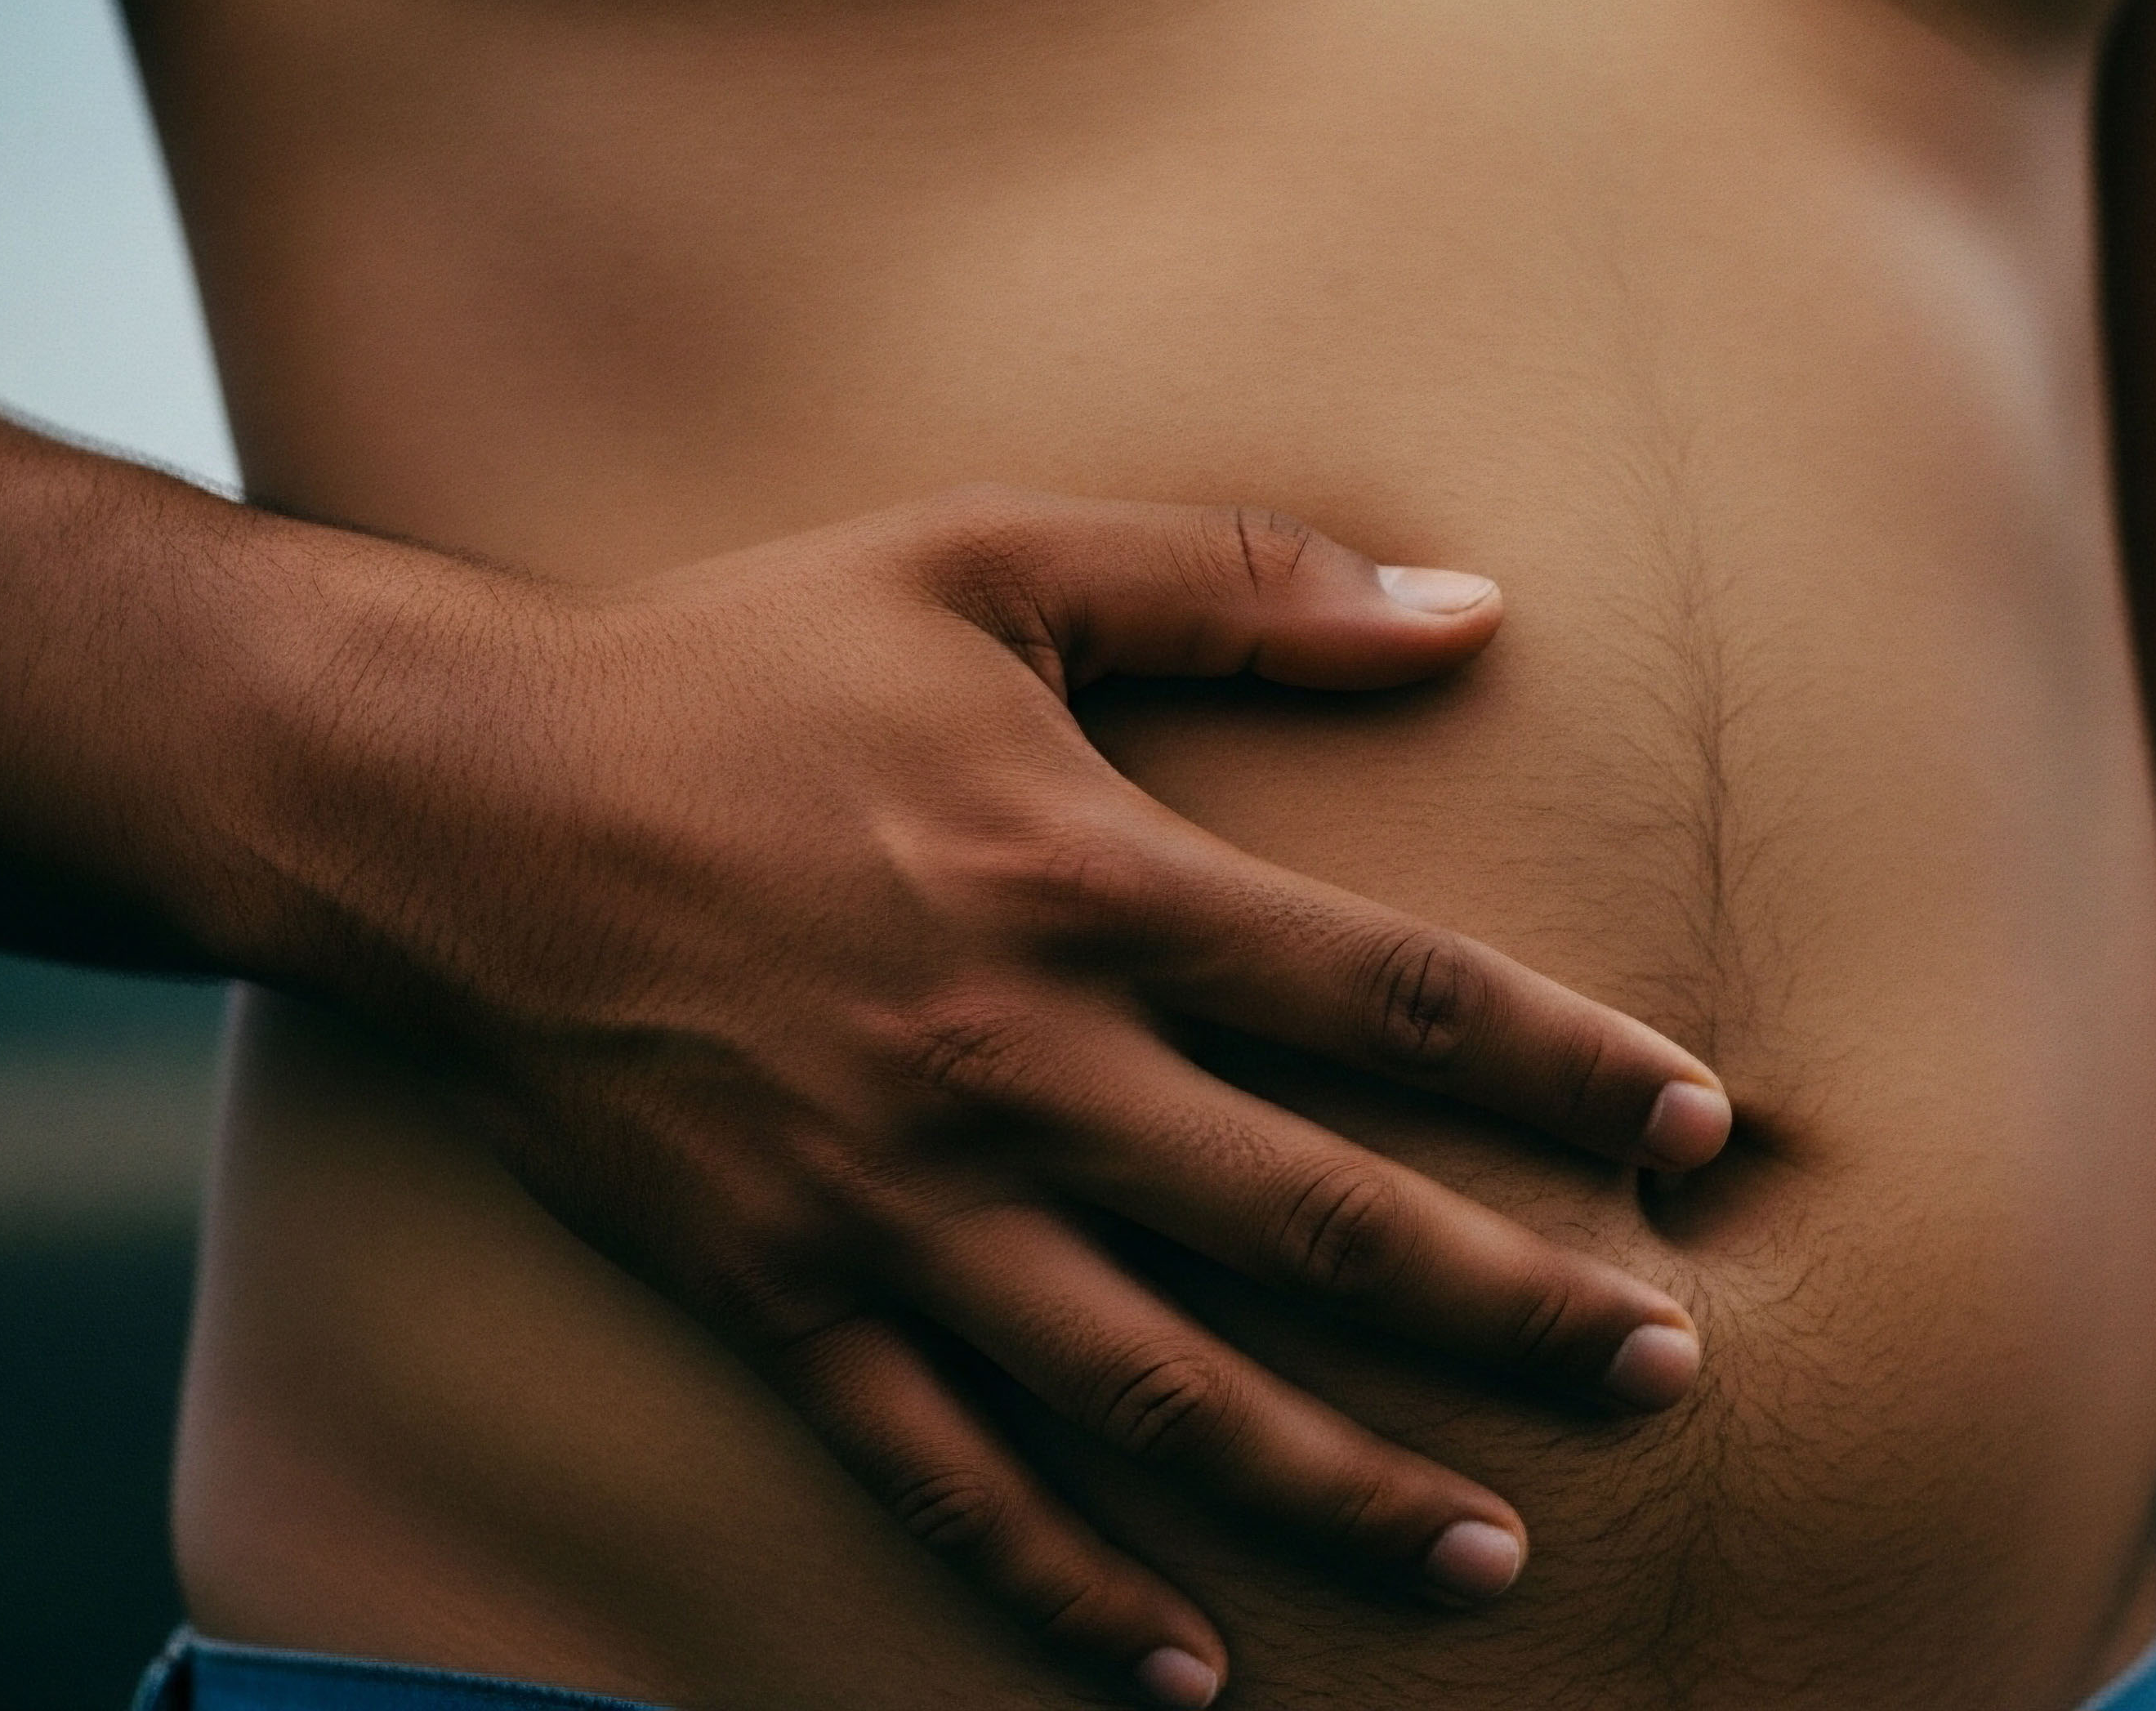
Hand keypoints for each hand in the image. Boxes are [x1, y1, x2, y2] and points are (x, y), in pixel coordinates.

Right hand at [229, 487, 1728, 1705]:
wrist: (450, 803)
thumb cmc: (737, 661)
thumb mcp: (990, 557)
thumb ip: (1240, 576)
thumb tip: (1476, 606)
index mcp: (1089, 883)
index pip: (1387, 999)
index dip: (1562, 1064)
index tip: (1704, 1130)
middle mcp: (1018, 1069)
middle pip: (1320, 1225)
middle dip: (1513, 1309)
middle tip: (1667, 1374)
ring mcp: (899, 1209)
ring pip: (1163, 1393)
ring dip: (1340, 1487)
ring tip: (1494, 1553)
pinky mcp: (787, 1302)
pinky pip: (949, 1478)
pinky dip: (1066, 1588)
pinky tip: (1184, 1675)